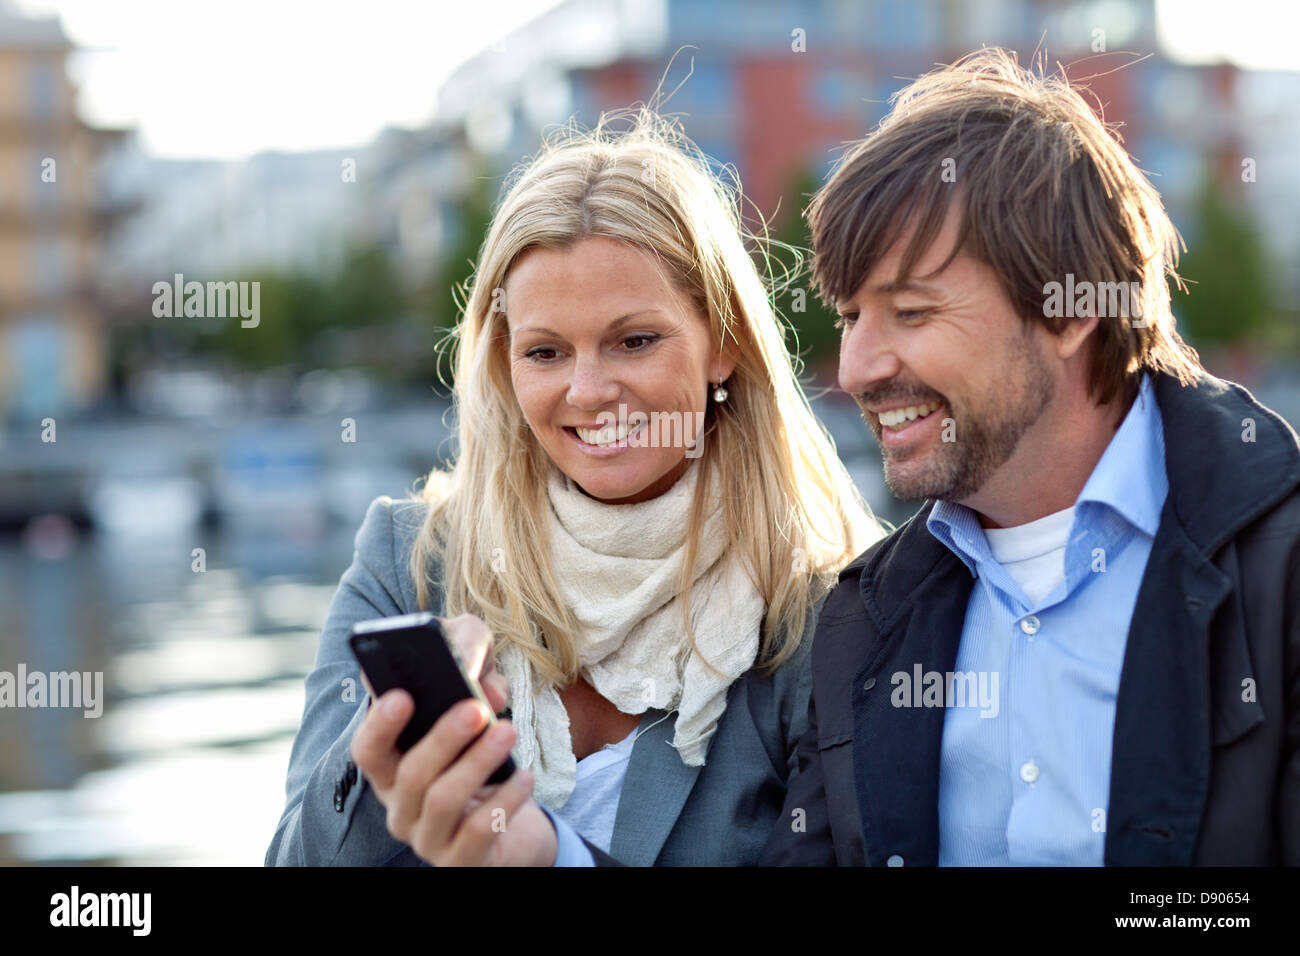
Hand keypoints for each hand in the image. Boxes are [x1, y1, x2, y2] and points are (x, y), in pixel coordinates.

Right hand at [350, 614, 556, 865]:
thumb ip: (468, 653)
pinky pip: (479, 832)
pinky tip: (526, 776)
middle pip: (409, 773)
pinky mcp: (461, 862)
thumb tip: (469, 669)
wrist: (515, 808)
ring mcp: (427, 838)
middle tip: (476, 709)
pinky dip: (505, 799)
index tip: (402, 694)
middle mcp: (398, 804)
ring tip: (508, 732)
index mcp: (390, 764)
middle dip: (443, 738)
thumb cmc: (484, 737)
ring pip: (442, 800)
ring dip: (477, 763)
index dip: (380, 723)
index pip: (367, 748)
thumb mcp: (478, 680)